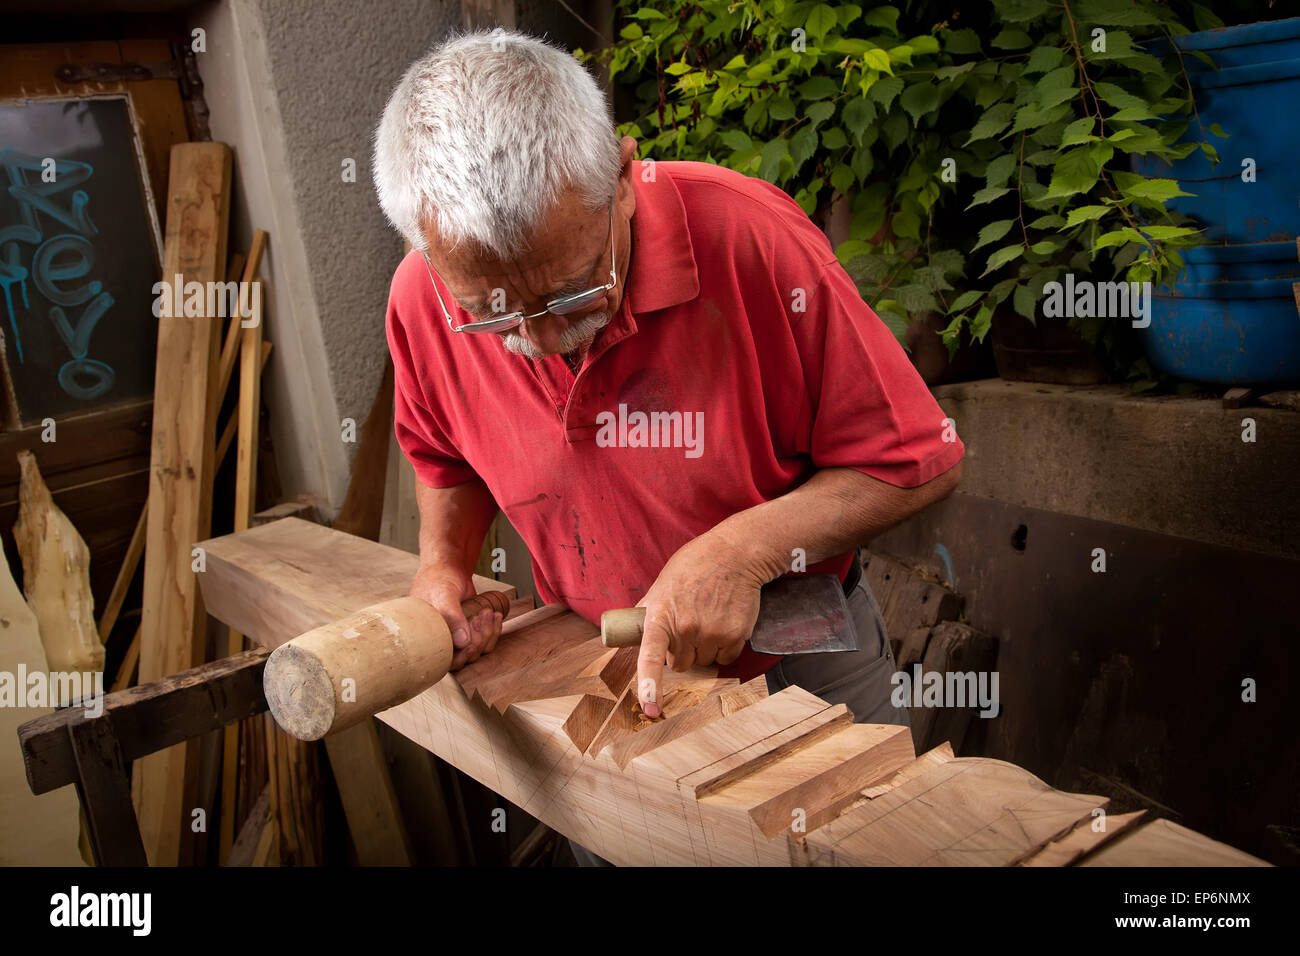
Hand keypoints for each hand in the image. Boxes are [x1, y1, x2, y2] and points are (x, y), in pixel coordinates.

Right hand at [410, 566, 503, 670]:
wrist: (447, 567)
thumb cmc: (437, 578)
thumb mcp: (443, 595)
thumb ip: (452, 617)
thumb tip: (462, 643)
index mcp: (429, 639)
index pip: (446, 662)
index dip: (461, 658)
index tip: (472, 645)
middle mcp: (443, 640)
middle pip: (467, 657)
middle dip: (479, 639)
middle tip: (481, 615)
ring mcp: (458, 636)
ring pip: (479, 648)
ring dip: (489, 632)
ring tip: (487, 612)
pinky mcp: (471, 629)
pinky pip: (486, 638)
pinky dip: (494, 629)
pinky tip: (496, 615)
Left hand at [635, 533, 764, 717]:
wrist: (734, 555)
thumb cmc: (694, 566)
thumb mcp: (662, 584)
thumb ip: (646, 610)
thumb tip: (627, 628)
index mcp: (660, 616)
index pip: (650, 657)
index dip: (649, 686)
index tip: (650, 708)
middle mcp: (685, 628)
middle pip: (679, 664)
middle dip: (682, 652)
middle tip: (689, 624)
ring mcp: (711, 633)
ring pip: (703, 663)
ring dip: (704, 649)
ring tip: (708, 618)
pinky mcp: (734, 636)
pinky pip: (725, 659)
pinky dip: (725, 648)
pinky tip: (724, 623)